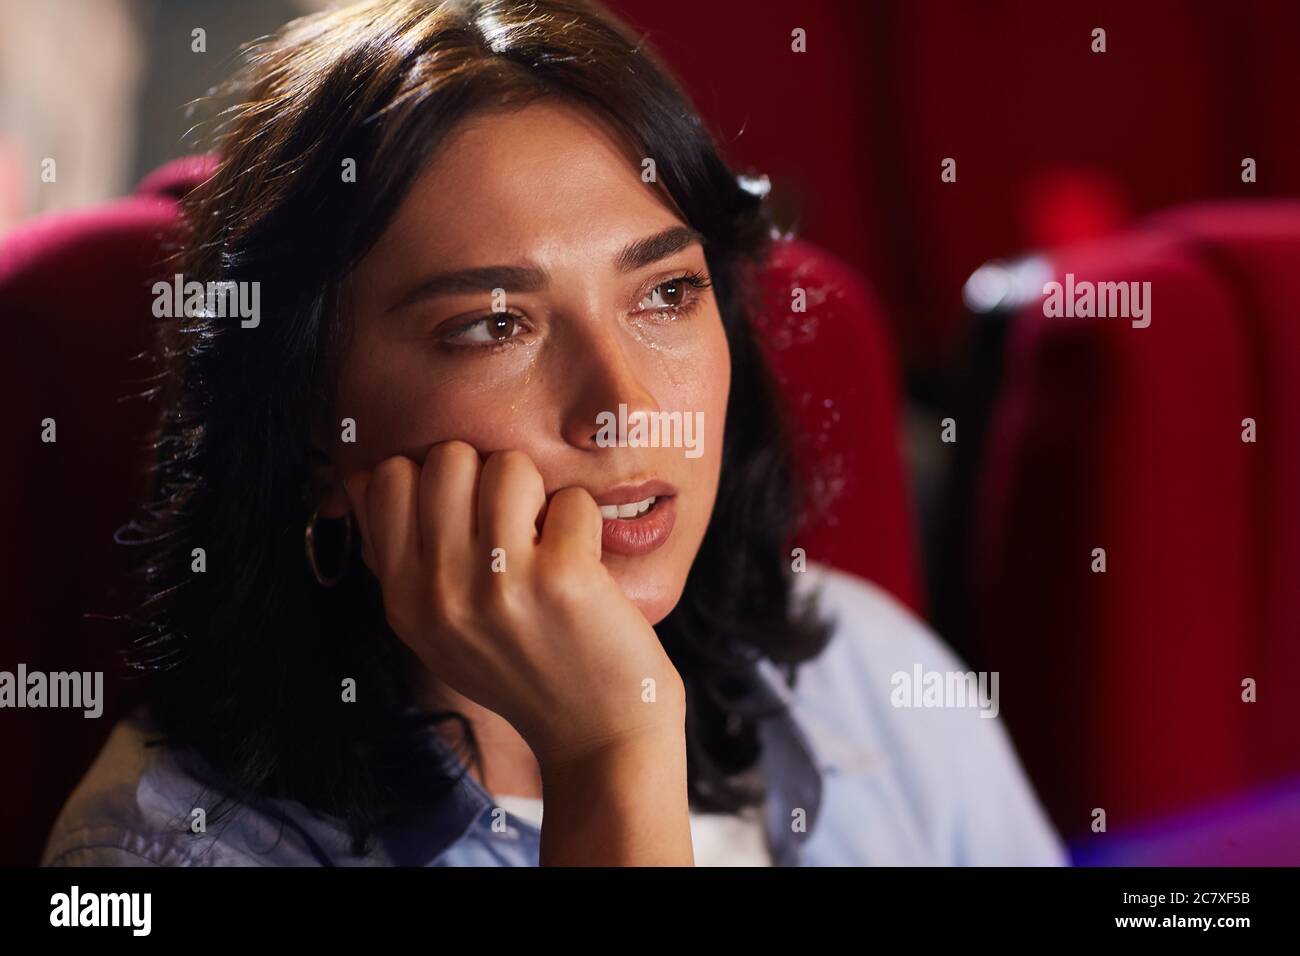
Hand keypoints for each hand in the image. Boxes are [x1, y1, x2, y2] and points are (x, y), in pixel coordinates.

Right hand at [343, 441, 685, 769]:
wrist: (596, 738)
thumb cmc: (523, 670)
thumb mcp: (436, 628)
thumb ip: (398, 557)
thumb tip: (358, 476)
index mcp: (403, 598)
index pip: (384, 478)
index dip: (432, 478)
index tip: (465, 514)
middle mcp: (440, 591)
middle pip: (447, 458)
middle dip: (488, 477)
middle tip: (513, 527)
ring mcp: (498, 584)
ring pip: (509, 466)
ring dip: (538, 495)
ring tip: (546, 541)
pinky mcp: (561, 579)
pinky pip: (570, 499)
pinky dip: (583, 523)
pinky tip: (583, 565)